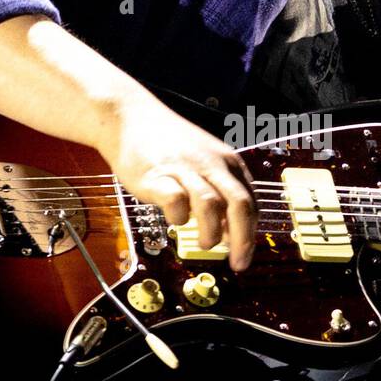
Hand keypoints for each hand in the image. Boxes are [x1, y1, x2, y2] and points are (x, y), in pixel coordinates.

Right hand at [99, 94, 257, 270]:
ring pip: (210, 205)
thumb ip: (220, 191)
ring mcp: (184, 169)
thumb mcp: (204, 161)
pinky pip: (176, 201)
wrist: (129, 117)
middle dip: (243, 240)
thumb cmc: (166, 145)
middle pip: (239, 205)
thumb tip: (232, 231)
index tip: (244, 254)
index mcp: (227, 163)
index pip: (251, 202)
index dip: (251, 233)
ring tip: (205, 243)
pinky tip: (175, 219)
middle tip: (238, 263)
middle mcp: (211, 164)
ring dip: (212, 232)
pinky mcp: (158, 175)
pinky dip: (178, 217)